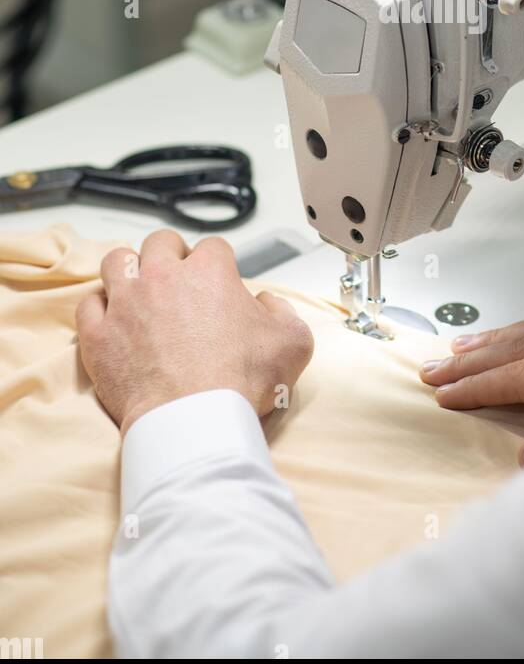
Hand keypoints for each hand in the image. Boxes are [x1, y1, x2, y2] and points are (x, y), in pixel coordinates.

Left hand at [76, 229, 313, 436]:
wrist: (195, 420)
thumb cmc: (241, 382)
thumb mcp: (294, 342)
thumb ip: (284, 312)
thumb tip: (267, 305)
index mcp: (210, 271)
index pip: (213, 247)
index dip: (218, 264)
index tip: (219, 283)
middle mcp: (163, 276)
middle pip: (160, 242)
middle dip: (170, 255)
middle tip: (178, 280)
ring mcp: (126, 303)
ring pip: (116, 261)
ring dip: (129, 270)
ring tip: (139, 289)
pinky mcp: (99, 335)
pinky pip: (89, 305)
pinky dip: (99, 309)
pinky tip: (113, 320)